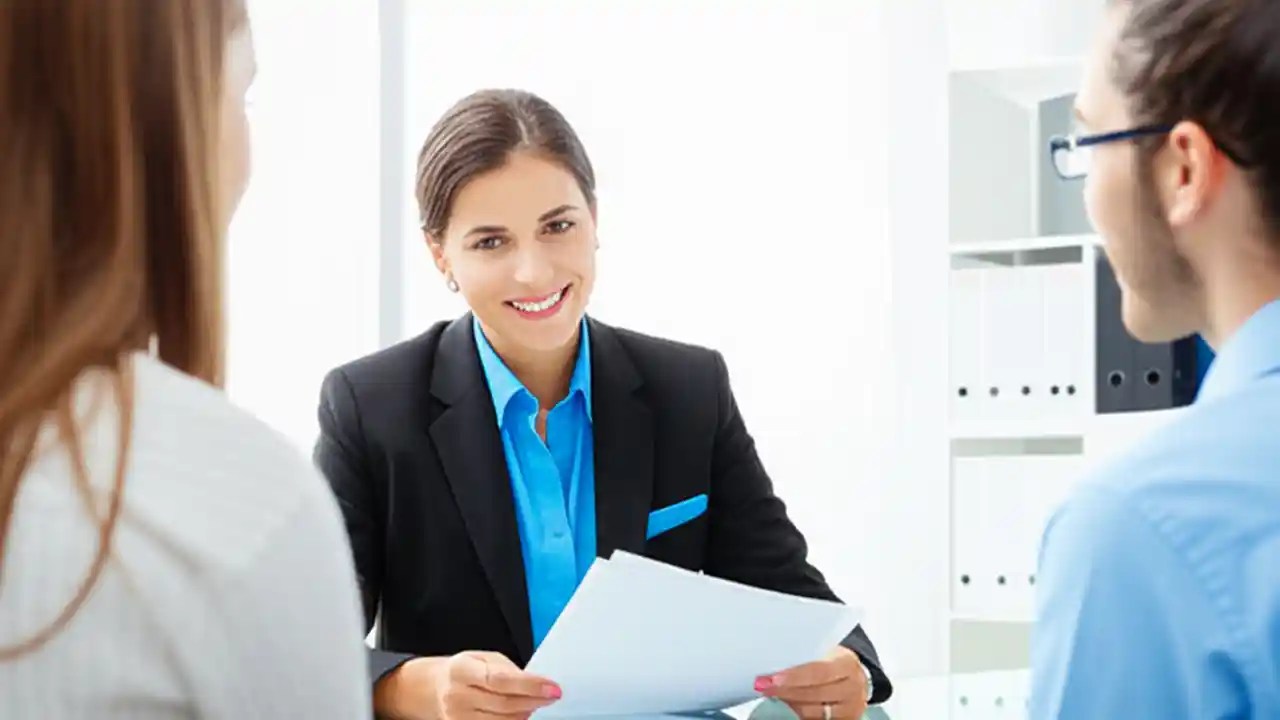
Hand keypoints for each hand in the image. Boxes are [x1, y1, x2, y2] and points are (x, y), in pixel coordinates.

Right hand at [375, 652, 561, 719]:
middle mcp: (456, 695)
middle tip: (551, 696)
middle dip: (533, 701)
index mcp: (462, 669)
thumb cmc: (466, 669)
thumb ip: (507, 670)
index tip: (553, 688)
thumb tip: (535, 684)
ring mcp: (457, 717)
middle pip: (503, 704)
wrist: (436, 687)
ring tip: (536, 703)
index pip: (500, 680)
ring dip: (525, 713)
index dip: (530, 685)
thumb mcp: (483, 658)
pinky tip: (521, 713)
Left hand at [754, 646, 868, 719]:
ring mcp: (851, 709)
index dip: (794, 677)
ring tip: (771, 699)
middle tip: (764, 688)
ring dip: (789, 706)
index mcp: (848, 664)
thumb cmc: (834, 660)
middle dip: (786, 692)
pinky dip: (798, 716)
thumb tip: (774, 664)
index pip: (819, 671)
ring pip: (815, 712)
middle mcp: (853, 688)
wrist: (855, 677)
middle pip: (815, 694)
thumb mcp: (826, 652)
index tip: (772, 678)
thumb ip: (806, 658)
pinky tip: (784, 710)